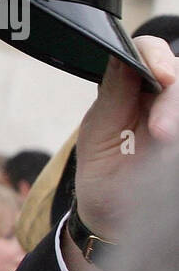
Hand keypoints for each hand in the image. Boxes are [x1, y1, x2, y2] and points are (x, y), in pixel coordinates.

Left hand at [75, 37, 178, 237]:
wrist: (115, 218)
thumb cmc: (104, 173)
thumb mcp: (99, 135)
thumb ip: (113, 95)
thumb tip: (121, 55)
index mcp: (129, 85)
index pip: (147, 52)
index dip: (155, 57)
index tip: (160, 77)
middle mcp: (160, 94)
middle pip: (177, 73)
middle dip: (172, 100)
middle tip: (162, 133)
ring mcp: (175, 113)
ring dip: (177, 112)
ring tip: (164, 141)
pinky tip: (171, 149)